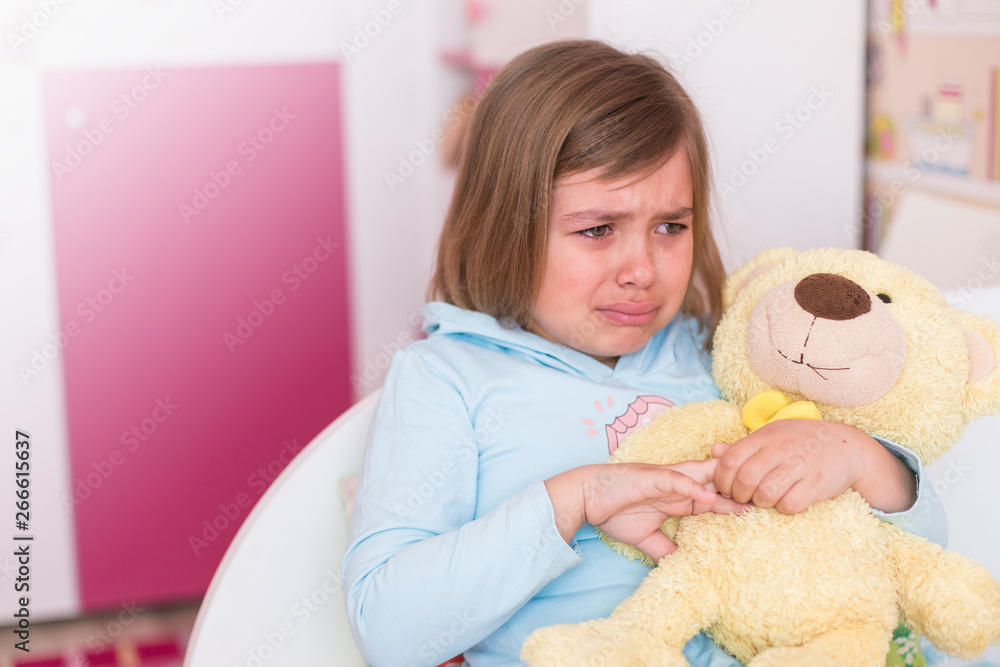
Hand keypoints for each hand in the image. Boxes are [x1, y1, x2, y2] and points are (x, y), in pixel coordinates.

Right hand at [546, 461, 749, 560]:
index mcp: (680, 497)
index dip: (735, 504)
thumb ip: (667, 549)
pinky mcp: (652, 476)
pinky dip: (692, 488)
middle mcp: (679, 485)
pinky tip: (707, 498)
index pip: (714, 499)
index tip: (759, 515)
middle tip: (767, 500)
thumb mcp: (647, 539)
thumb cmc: (614, 512)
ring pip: (702, 477)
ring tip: (747, 497)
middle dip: (740, 491)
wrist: (587, 496)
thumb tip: (684, 569)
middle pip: (717, 484)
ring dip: (724, 486)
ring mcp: (667, 479)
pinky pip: (676, 479)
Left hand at [711, 419, 914, 513]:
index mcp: (765, 435)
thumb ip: (742, 446)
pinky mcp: (816, 483)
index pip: (730, 459)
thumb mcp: (771, 436)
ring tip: (764, 499)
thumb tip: (713, 450)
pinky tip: (786, 501)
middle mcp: (781, 448)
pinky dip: (783, 508)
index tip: (725, 488)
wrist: (846, 446)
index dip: (722, 479)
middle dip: (738, 495)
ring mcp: (799, 465)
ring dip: (760, 503)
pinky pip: (789, 505)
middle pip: (745, 479)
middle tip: (742, 498)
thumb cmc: (800, 442)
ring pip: (765, 494)